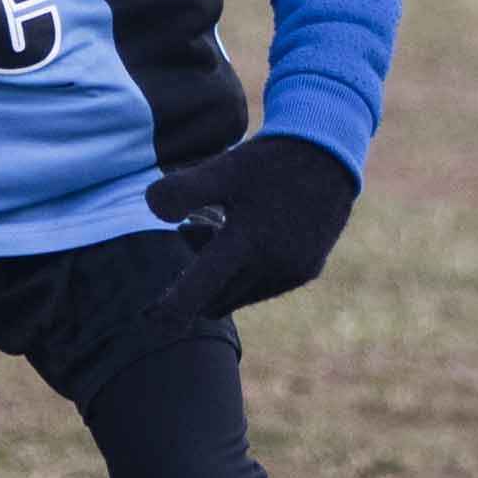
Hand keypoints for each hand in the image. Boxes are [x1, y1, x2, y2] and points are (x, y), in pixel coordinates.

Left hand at [143, 136, 356, 334]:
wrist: (329, 153)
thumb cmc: (269, 162)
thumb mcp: (224, 168)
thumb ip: (184, 189)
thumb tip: (153, 211)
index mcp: (247, 242)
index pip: (200, 290)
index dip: (171, 311)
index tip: (148, 324)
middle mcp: (272, 266)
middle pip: (213, 298)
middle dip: (194, 279)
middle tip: (194, 230)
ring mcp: (292, 272)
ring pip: (236, 294)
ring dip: (219, 274)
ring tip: (216, 226)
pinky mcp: (307, 270)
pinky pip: (261, 287)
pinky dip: (245, 271)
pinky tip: (247, 234)